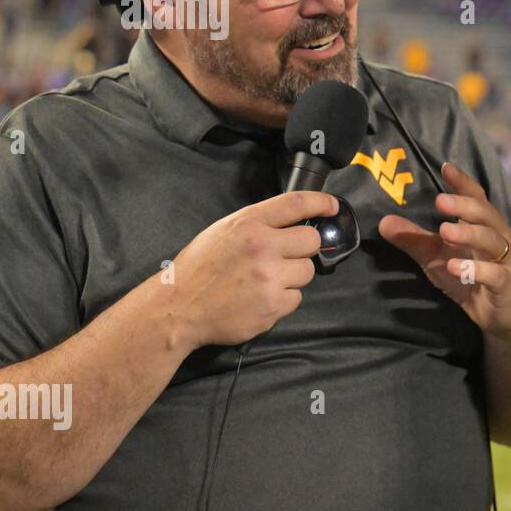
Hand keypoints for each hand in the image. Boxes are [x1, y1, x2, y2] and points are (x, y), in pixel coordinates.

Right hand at [167, 191, 335, 349]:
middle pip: (312, 240)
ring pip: (307, 271)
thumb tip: (292, 222)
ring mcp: (270, 278)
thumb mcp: (223, 231)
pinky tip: (260, 299)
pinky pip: (296, 298)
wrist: (178, 309)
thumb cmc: (200, 268)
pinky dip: (282, 300)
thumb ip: (257, 224)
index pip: (296, 203)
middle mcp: (262, 248)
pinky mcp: (273, 306)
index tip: (332, 206)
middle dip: (303, 248)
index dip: (321, 202)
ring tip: (266, 281)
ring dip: (293, 276)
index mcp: (248, 224)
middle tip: (283, 257)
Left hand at [379, 161, 510, 338]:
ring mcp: (505, 260)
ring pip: (492, 240)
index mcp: (482, 225)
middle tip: (440, 201)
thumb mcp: (436, 257)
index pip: (475, 197)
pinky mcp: (506, 284)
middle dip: (464, 205)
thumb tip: (383, 222)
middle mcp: (498, 236)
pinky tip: (456, 267)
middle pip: (486, 214)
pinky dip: (476, 270)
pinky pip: (495, 274)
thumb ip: (414, 240)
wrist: (498, 314)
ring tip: (444, 231)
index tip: (445, 167)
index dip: (462, 182)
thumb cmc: (470, 277)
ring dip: (468, 234)